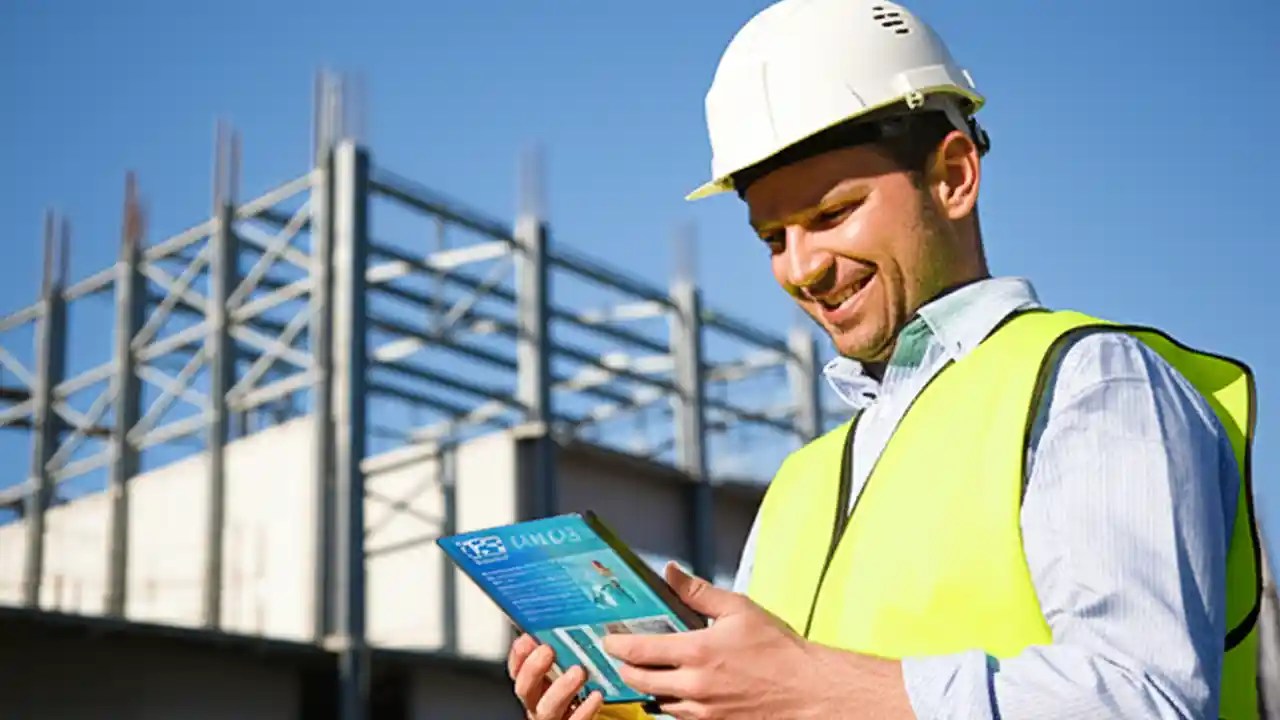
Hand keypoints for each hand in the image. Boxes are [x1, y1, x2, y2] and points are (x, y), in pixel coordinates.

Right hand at [507, 633, 604, 719]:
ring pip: (547, 707)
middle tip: (547, 651)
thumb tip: (559, 623)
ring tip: (577, 672)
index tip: (527, 639)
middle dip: (533, 669)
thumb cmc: (580, 689)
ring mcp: (553, 718)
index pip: (517, 670)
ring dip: (561, 689)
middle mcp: (538, 703)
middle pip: (525, 689)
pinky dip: (585, 709)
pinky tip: (596, 695)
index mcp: (534, 685)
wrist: (588, 713)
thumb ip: (560, 650)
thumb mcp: (565, 667)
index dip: (518, 656)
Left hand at [601, 563, 913, 719]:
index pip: (640, 651)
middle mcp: (695, 686)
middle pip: (639, 681)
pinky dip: (670, 703)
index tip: (608, 638)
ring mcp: (702, 711)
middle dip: (624, 668)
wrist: (808, 691)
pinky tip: (674, 689)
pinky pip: (678, 717)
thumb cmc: (778, 650)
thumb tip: (670, 572)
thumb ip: (699, 592)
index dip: (617, 645)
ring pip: (656, 701)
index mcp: (698, 652)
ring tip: (646, 671)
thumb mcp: (739, 609)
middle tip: (620, 656)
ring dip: (647, 687)